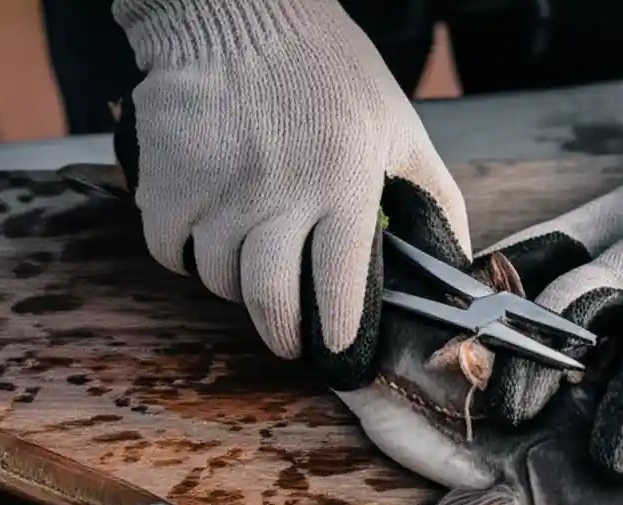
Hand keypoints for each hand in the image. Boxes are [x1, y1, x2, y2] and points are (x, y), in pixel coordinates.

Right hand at [111, 0, 469, 388]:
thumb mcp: (398, 124)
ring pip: (218, 280)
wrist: (236, 9)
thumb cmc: (325, 68)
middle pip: (270, 300)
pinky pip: (170, 251)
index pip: (340, 287)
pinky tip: (206, 227)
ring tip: (251, 258)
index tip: (334, 352)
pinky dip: (185, 252)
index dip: (336, 332)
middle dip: (282, 334)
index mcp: (343, 182)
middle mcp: (278, 194)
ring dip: (235, 283)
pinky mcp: (165, 184)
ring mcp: (217, 191)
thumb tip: (456, 263)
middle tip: (288, 338)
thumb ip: (432, 196)